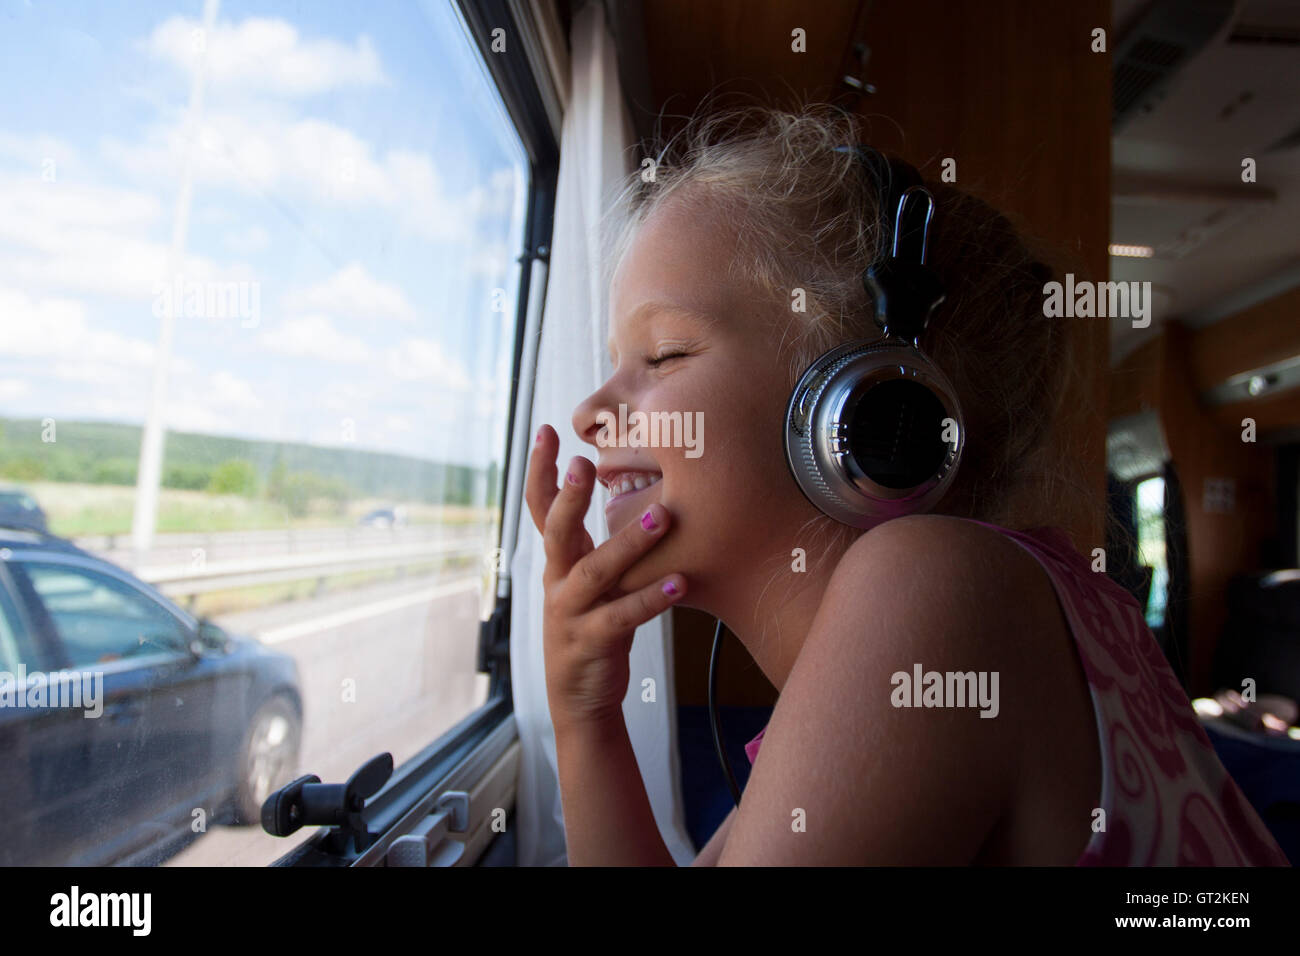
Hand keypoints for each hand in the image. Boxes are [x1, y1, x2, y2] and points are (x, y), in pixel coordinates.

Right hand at [525, 424, 685, 729]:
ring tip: (661, 515)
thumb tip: (637, 491)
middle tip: (584, 463)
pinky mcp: (591, 642)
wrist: (580, 696)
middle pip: (557, 532)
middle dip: (569, 496)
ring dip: (628, 543)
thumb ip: (603, 541)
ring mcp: (571, 612)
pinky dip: (650, 599)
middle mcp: (558, 580)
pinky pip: (622, 617)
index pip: (541, 507)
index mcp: (559, 560)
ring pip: (595, 572)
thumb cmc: (596, 624)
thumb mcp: (594, 578)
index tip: (547, 431)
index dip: (541, 470)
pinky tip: (679, 582)